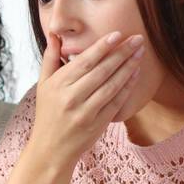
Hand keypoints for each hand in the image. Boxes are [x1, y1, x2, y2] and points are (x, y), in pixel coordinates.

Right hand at [28, 31, 143, 165]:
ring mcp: (86, 112)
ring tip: (140, 52)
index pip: (84, 62)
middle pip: (101, 71)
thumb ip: (50, 58)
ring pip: (112, 85)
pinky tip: (136, 73)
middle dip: (121, 53)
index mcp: (58, 85)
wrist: (50, 149)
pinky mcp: (98, 124)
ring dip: (129, 67)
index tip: (118, 34)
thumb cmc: (47, 113)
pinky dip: (128, 86)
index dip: (102, 47)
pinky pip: (116, 102)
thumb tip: (55, 35)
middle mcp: (72, 98)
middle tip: (137, 39)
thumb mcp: (43, 84)